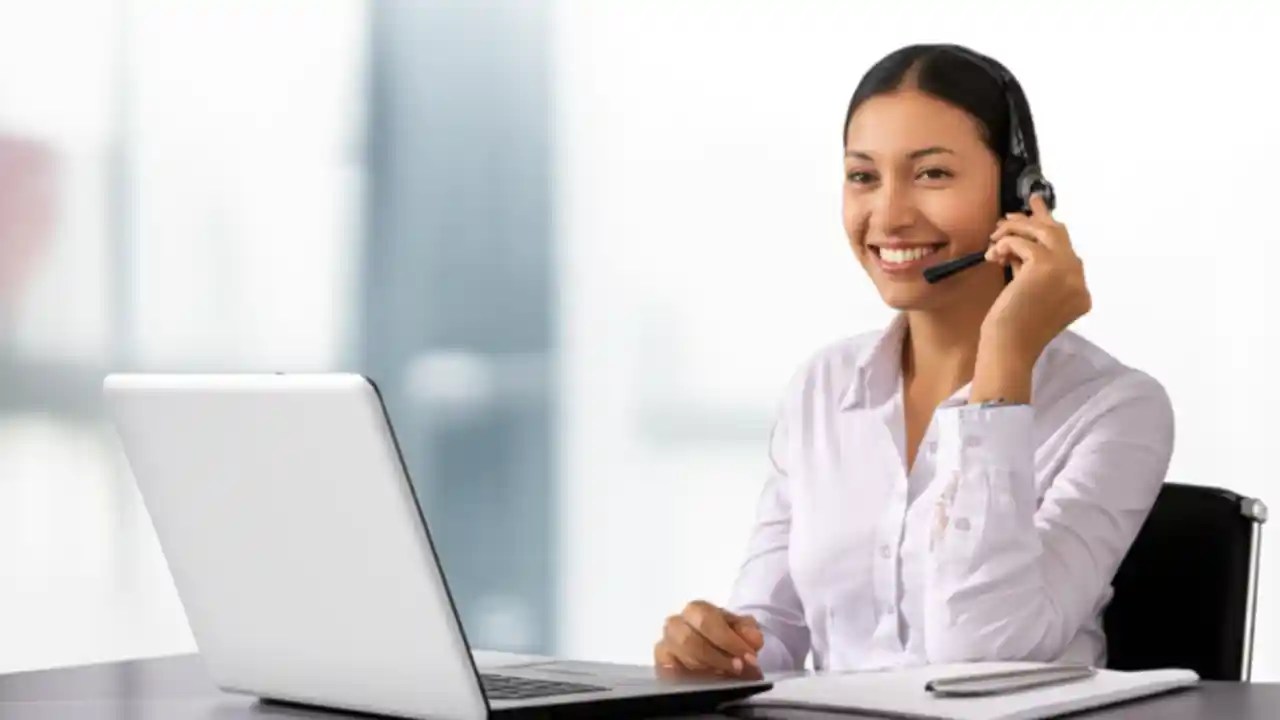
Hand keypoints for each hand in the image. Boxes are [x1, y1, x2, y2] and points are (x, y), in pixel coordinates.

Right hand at [653, 600, 764, 678]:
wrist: (716, 650)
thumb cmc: (727, 636)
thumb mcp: (743, 631)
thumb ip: (749, 632)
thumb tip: (753, 640)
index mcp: (696, 610)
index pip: (707, 620)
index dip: (728, 640)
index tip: (749, 657)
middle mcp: (676, 624)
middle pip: (688, 639)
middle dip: (716, 657)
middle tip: (738, 668)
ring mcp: (666, 644)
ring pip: (680, 656)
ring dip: (705, 668)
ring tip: (725, 675)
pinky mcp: (662, 664)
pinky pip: (668, 670)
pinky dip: (687, 676)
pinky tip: (704, 681)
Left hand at [972, 194, 1091, 402]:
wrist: (1010, 348)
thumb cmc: (1014, 330)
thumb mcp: (1031, 295)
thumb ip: (1034, 272)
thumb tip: (1020, 244)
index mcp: (1080, 292)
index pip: (1067, 252)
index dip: (1048, 232)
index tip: (1034, 217)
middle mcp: (1079, 279)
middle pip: (1061, 236)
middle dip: (1040, 217)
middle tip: (1023, 206)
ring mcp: (1067, 271)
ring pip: (1043, 232)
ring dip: (1016, 229)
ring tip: (996, 235)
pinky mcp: (1046, 266)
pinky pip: (1022, 242)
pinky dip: (1005, 244)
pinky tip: (993, 255)